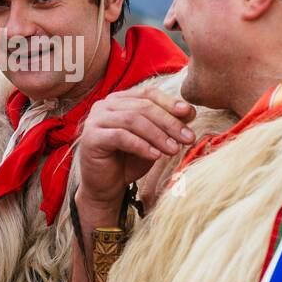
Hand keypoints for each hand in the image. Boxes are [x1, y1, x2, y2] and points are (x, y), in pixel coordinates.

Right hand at [75, 84, 195, 209]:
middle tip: (188, 137)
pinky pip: (120, 137)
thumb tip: (189, 112)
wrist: (105, 187)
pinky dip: (141, 146)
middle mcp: (105, 105)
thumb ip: (166, 125)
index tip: (190, 114)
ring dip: (158, 135)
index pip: (148, 94)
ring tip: (174, 150)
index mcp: (120, 100)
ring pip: (133, 120)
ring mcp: (95, 120)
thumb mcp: (152, 141)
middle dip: (169, 122)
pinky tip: (156, 156)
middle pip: (143, 106)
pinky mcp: (91, 138)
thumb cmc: (129, 161)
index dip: (170, 102)